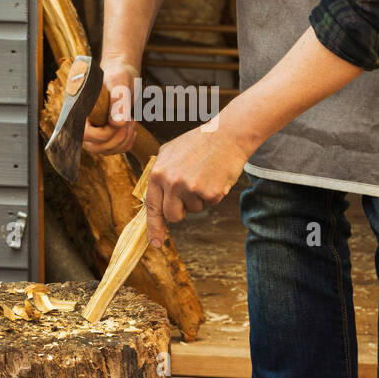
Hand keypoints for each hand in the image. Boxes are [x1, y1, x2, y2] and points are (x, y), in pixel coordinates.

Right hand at [82, 58, 138, 156]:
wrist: (123, 72)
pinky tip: (132, 129)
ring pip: (105, 151)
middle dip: (116, 139)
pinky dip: (126, 144)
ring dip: (123, 141)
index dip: (104, 134)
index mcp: (80, 109)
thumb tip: (117, 124)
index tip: (120, 120)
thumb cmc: (119, 72)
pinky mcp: (105, 132)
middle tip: (130, 121)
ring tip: (132, 121)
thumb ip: (119, 100)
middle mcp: (84, 122)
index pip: (85, 135)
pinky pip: (113, 149)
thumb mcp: (120, 82)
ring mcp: (94, 129)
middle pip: (95, 147)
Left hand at [145, 124, 249, 246]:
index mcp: (159, 172)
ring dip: (199, 198)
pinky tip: (214, 176)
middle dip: (181, 210)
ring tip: (204, 175)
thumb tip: (154, 196)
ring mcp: (190, 188)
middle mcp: (171, 182)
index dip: (154, 227)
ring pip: (193, 210)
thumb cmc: (198, 143)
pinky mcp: (210, 193)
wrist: (227, 135)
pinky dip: (213, 194)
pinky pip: (209, 204)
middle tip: (191, 190)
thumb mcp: (170, 152)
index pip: (152, 206)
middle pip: (172, 215)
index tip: (155, 243)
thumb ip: (160, 174)